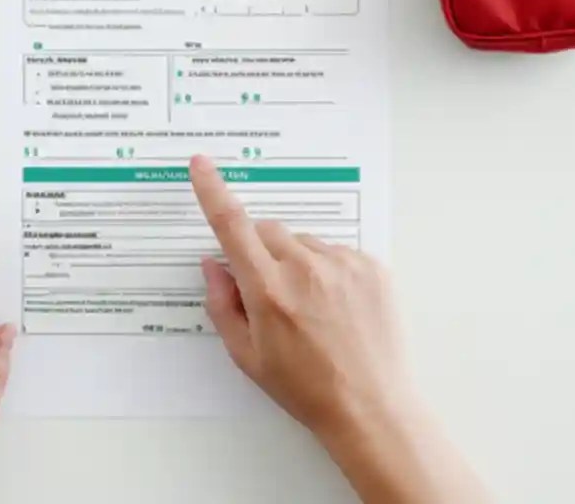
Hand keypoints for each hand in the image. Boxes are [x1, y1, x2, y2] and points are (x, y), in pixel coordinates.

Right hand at [188, 155, 404, 438]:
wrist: (371, 407)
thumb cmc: (305, 388)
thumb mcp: (247, 356)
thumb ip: (222, 304)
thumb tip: (212, 264)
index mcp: (268, 289)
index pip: (231, 226)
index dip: (212, 191)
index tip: (202, 166)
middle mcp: (305, 268)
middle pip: (268, 231)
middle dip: (260, 250)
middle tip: (269, 291)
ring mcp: (344, 264)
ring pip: (304, 242)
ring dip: (298, 262)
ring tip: (312, 309)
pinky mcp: (372, 268)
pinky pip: (338, 253)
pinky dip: (330, 271)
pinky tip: (337, 309)